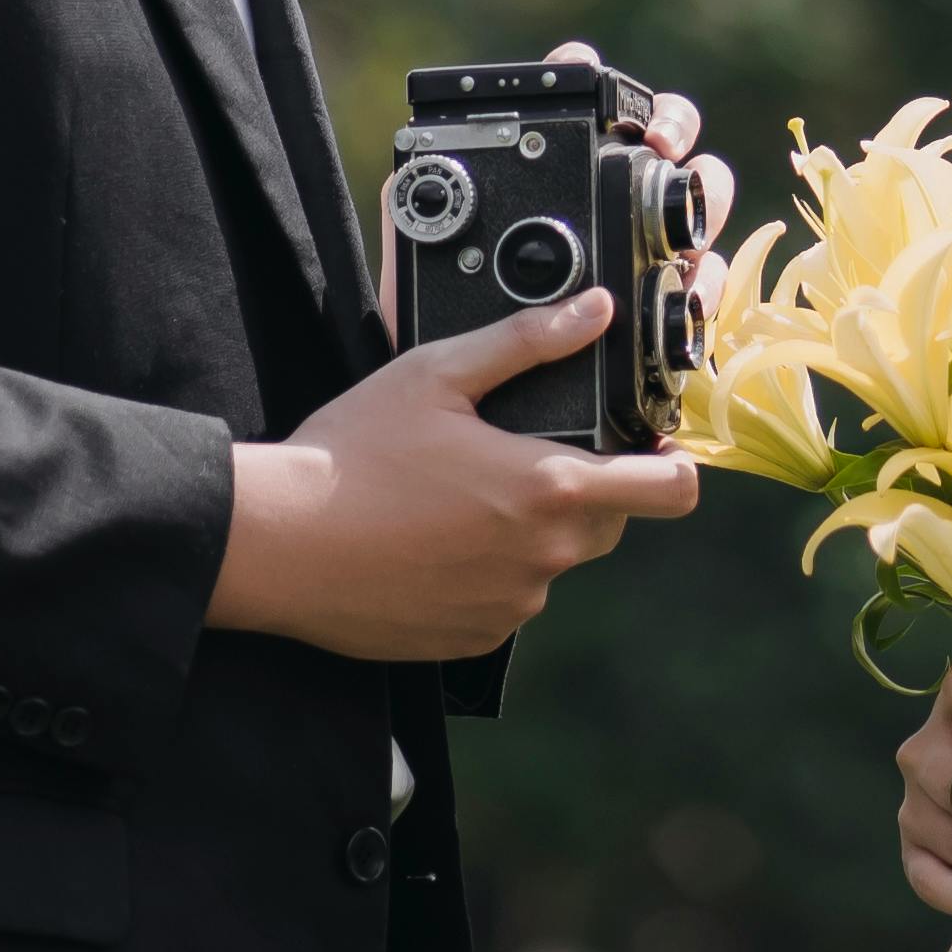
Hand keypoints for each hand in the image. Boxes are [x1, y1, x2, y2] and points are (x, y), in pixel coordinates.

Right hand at [208, 288, 696, 660]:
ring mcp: (510, 608)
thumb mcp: (436, 374)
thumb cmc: (353, 453)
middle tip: (518, 457)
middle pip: (609, 523)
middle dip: (585, 491)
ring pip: (552, 563)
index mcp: (548, 489)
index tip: (647, 448)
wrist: (280, 545)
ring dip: (528, 535)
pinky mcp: (474, 642)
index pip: (670, 491)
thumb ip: (527, 341)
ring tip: (456, 500)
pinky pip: (507, 601)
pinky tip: (431, 544)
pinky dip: (486, 575)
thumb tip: (595, 309)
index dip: (672, 466)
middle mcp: (543, 559)